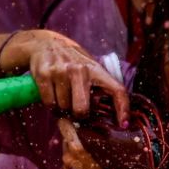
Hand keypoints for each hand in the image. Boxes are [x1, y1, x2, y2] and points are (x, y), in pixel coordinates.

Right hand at [7, 30, 130, 125]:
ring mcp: (61, 71)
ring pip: (63, 108)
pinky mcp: (44, 74)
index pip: (116, 90)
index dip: (123, 109)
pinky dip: (50, 105)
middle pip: (82, 109)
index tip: (123, 124)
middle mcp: (79, 70)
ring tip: (62, 98)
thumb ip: (98, 87)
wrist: (44, 43)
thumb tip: (109, 114)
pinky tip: (52, 96)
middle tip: (76, 111)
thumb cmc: (72, 62)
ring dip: (62, 109)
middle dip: (78, 116)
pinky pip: (49, 103)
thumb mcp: (89, 68)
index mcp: (96, 70)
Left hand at [58, 117, 114, 168]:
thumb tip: (87, 122)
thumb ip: (96, 131)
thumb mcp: (111, 144)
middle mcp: (68, 158)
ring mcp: (67, 168)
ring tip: (88, 148)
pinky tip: (87, 160)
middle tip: (86, 134)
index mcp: (76, 149)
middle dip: (74, 135)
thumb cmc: (117, 166)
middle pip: (66, 137)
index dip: (69, 120)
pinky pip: (69, 160)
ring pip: (67, 149)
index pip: (64, 126)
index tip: (73, 117)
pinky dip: (75, 158)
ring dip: (75, 146)